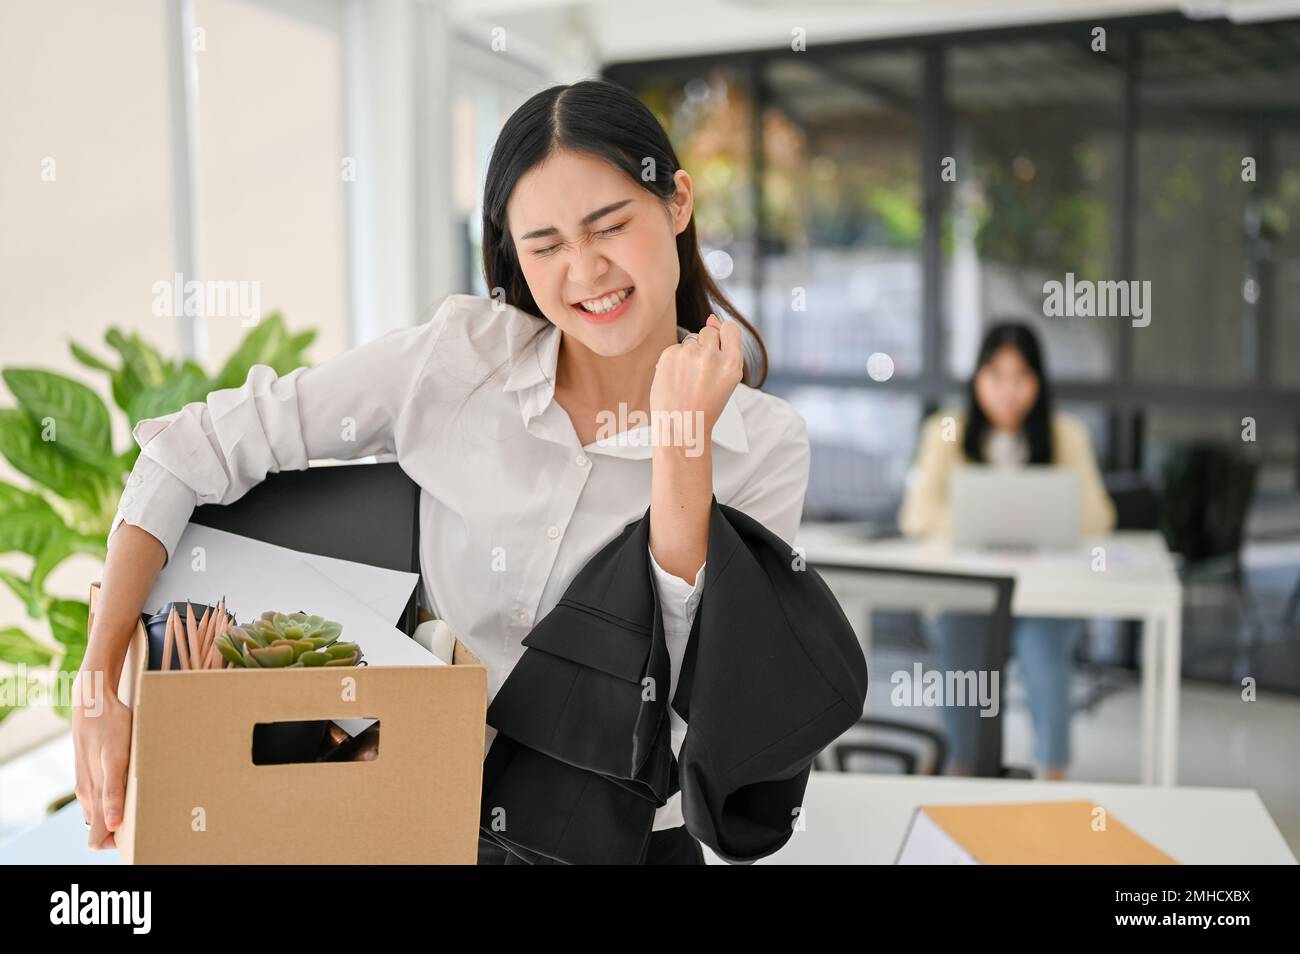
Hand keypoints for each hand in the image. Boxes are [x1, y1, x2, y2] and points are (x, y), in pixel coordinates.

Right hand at [72, 668, 132, 849]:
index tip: (139, 833)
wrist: (95, 702)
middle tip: (151, 814)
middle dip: (123, 830)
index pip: (97, 840)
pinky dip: (119, 797)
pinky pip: (105, 795)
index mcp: (94, 796)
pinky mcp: (93, 772)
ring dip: (122, 812)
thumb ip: (112, 793)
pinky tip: (138, 783)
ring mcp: (89, 783)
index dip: (116, 843)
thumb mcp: (115, 759)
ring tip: (149, 798)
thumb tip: (113, 826)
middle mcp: (88, 794)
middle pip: (103, 828)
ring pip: (104, 812)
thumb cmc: (109, 727)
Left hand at [650, 314, 742, 447]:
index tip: (718, 350)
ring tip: (688, 379)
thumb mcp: (726, 379)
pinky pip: (676, 347)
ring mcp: (689, 355)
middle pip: (708, 331)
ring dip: (689, 353)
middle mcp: (712, 356)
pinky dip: (675, 361)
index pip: (731, 328)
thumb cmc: (706, 404)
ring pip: (691, 339)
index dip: (723, 336)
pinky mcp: (669, 355)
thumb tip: (711, 317)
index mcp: (733, 364)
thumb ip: (724, 348)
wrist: (681, 425)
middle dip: (705, 346)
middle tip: (701, 374)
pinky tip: (676, 379)